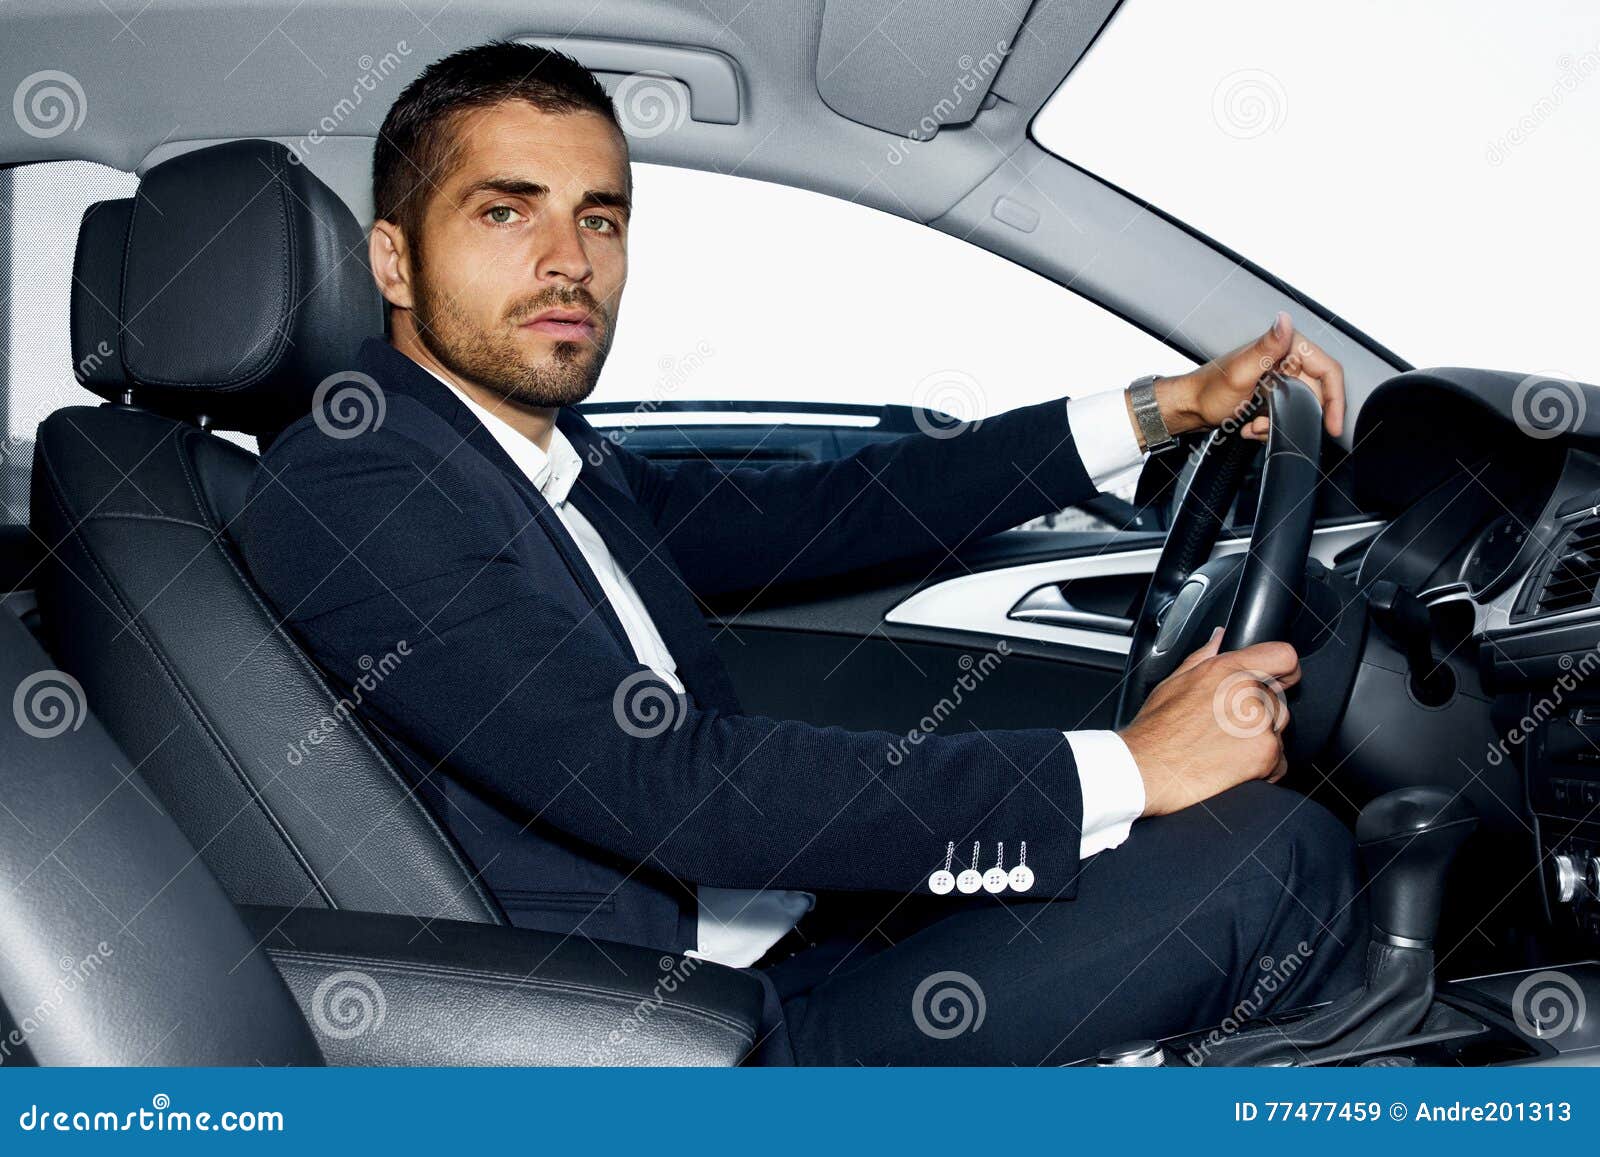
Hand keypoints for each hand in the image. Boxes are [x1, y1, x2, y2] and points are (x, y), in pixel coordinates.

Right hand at [1117, 627, 1302, 816]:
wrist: (1147, 770)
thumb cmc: (1155, 732)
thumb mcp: (1173, 683)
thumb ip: (1203, 656)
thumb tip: (1219, 638)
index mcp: (1226, 670)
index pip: (1282, 656)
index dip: (1286, 669)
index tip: (1283, 679)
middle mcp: (1247, 692)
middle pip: (1278, 700)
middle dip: (1261, 714)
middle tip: (1228, 729)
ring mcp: (1260, 723)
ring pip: (1278, 732)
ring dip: (1261, 742)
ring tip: (1225, 750)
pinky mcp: (1266, 753)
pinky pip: (1280, 762)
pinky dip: (1263, 769)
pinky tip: (1233, 768)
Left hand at [1145, 311, 1345, 442]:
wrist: (1187, 409)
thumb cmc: (1207, 392)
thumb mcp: (1241, 372)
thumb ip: (1267, 348)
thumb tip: (1284, 321)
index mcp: (1283, 346)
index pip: (1327, 370)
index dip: (1336, 398)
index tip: (1334, 424)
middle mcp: (1284, 359)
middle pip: (1315, 394)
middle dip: (1296, 417)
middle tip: (1270, 426)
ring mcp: (1279, 378)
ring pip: (1300, 408)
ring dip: (1281, 424)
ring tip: (1255, 426)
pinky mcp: (1272, 394)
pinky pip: (1286, 415)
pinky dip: (1271, 426)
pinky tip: (1251, 426)